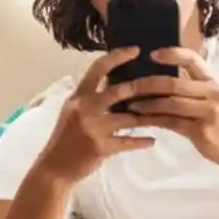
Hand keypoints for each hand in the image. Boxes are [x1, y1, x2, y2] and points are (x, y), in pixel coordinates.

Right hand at [36, 47, 156, 185]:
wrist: (54, 168)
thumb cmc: (67, 138)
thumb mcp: (74, 112)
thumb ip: (93, 98)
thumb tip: (119, 83)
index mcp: (78, 96)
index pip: (97, 68)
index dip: (117, 56)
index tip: (136, 50)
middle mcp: (84, 108)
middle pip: (118, 91)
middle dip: (141, 89)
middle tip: (160, 87)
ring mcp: (93, 128)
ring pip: (129, 118)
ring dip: (149, 118)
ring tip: (164, 116)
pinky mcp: (101, 148)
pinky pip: (129, 142)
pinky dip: (142, 141)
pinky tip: (152, 140)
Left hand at [124, 47, 218, 164]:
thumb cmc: (213, 117)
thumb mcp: (206, 96)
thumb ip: (187, 85)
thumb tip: (154, 73)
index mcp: (211, 80)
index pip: (192, 59)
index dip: (172, 55)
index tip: (151, 55)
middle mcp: (212, 92)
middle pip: (175, 83)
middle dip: (147, 84)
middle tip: (128, 86)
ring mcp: (209, 111)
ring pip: (171, 104)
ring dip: (147, 104)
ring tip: (130, 104)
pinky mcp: (202, 130)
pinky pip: (171, 122)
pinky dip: (153, 120)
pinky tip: (140, 119)